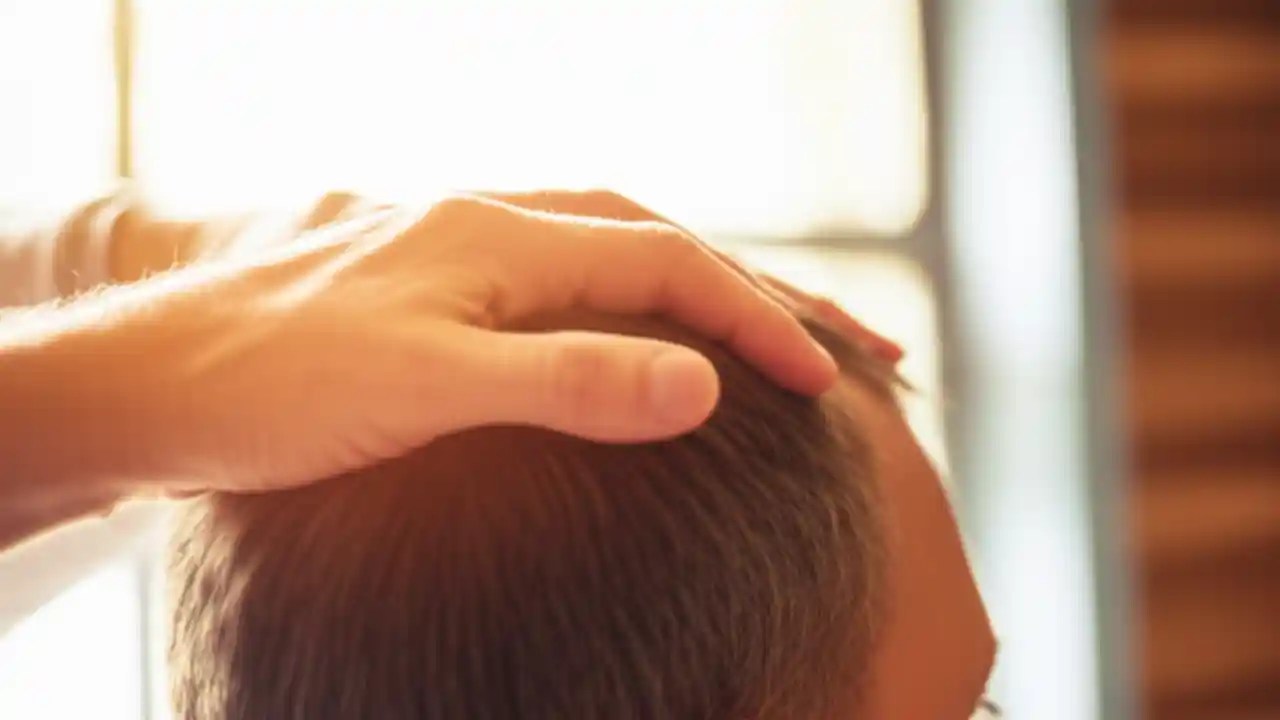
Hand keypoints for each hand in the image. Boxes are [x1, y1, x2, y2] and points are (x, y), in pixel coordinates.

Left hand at [51, 192, 838, 493]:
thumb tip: (704, 386)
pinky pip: (562, 275)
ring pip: (613, 249)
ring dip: (700, 286)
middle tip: (848, 342)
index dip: (757, 320)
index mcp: (502, 237)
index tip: (827, 382)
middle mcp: (489, 224)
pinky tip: (633, 329)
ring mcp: (460, 249)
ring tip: (766, 328)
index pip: (670, 264)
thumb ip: (568, 381)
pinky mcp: (434, 282)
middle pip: (661, 238)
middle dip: (760, 288)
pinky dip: (630, 300)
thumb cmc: (276, 384)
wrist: (150, 378)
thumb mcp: (430, 389)